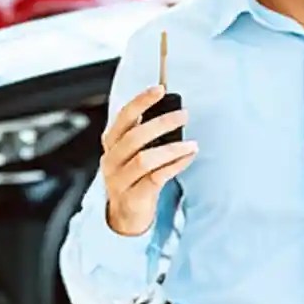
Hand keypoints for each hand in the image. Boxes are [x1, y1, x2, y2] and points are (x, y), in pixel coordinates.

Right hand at [100, 86, 197, 235]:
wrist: (125, 214)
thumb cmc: (134, 177)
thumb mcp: (133, 153)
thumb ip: (145, 134)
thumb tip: (172, 112)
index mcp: (112, 143)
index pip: (123, 116)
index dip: (141, 101)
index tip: (160, 89)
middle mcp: (112, 159)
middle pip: (134, 136)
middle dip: (161, 123)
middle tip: (184, 115)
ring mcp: (120, 179)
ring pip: (144, 158)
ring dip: (172, 148)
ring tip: (192, 143)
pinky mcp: (133, 196)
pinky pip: (155, 178)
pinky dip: (174, 166)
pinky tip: (188, 157)